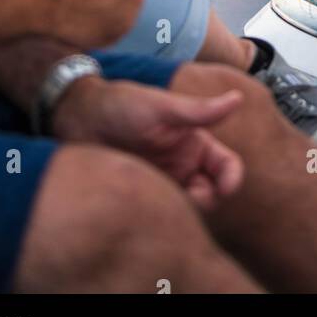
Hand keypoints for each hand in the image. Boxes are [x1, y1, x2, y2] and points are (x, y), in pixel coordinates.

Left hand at [52, 76, 244, 209]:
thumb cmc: (122, 104)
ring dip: (181, 213)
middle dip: (205, 203)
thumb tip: (237, 97)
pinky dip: (159, 219)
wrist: (78, 119)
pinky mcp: (142, 199)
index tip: (224, 190)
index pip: (226, 167)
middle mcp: (183, 167)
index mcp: (194, 144)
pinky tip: (144, 209)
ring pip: (186, 211)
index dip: (231, 179)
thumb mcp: (160, 107)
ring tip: (157, 202)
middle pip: (211, 196)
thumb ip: (198, 111)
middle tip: (183, 199)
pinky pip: (160, 216)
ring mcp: (163, 185)